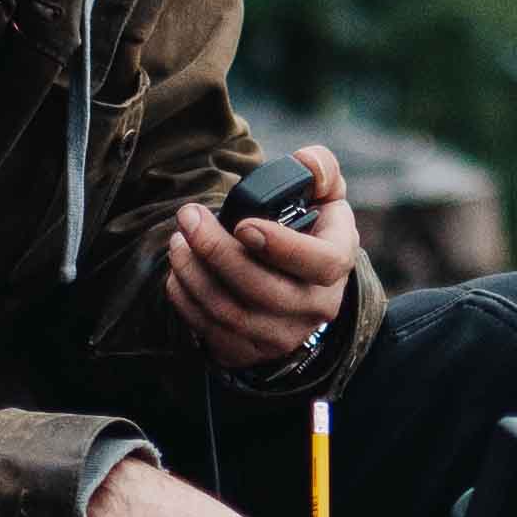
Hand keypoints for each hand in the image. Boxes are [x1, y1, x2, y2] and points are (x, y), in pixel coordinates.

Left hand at [170, 146, 360, 373]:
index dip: (281, 246)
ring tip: (179, 240)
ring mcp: (283, 335)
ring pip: (231, 313)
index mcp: (337, 264)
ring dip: (194, 274)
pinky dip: (187, 301)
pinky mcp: (251, 351)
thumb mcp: (324, 196)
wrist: (300, 283)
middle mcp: (314, 307)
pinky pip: (211, 332)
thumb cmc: (308, 230)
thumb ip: (320, 169)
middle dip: (216, 251)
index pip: (320, 263)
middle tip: (189, 218)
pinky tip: (179, 272)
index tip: (243, 224)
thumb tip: (308, 165)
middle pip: (263, 290)